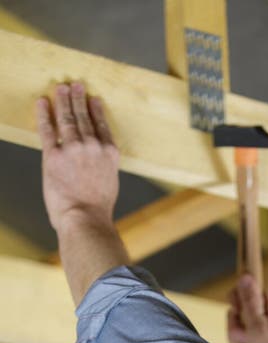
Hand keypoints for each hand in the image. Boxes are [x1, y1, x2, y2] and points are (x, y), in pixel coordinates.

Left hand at [36, 82, 118, 231]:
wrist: (85, 218)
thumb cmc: (97, 209)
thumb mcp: (109, 183)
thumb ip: (102, 168)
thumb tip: (94, 165)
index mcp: (109, 155)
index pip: (102, 125)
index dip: (96, 110)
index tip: (93, 99)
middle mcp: (93, 147)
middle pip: (84, 117)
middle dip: (78, 99)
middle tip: (75, 85)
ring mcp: (73, 149)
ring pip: (67, 118)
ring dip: (63, 100)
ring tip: (61, 88)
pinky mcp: (54, 155)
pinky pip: (48, 129)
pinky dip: (45, 114)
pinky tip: (43, 103)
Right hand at [227, 274, 267, 342]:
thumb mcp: (257, 325)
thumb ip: (249, 301)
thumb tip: (245, 275)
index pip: (243, 292)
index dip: (236, 305)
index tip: (239, 316)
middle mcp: (267, 316)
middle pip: (237, 314)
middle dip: (236, 331)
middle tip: (246, 341)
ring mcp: (262, 333)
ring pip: (236, 333)